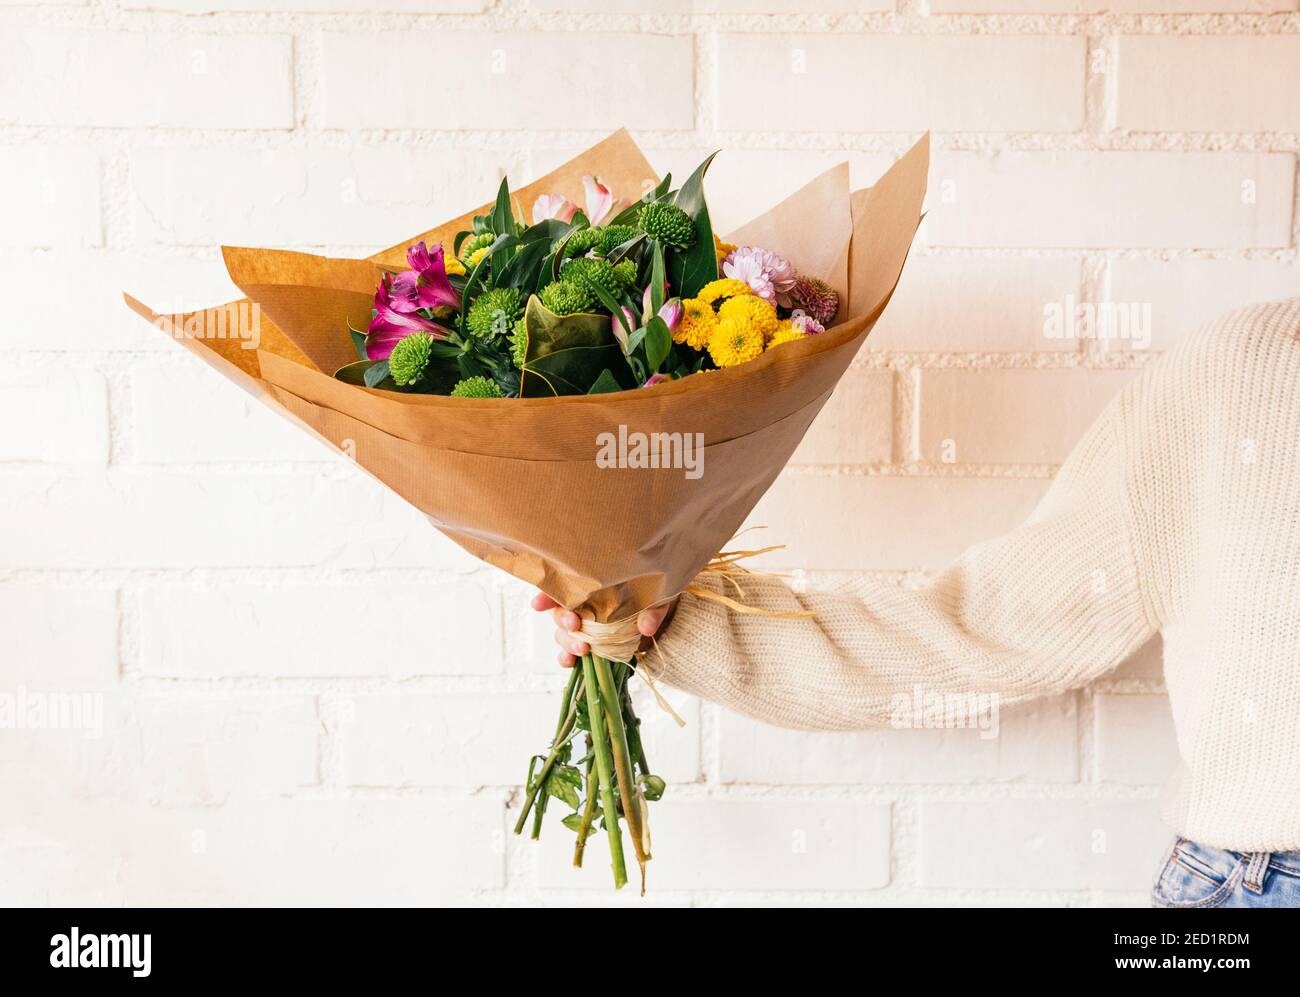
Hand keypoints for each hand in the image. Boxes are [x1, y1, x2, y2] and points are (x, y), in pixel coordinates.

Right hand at [530, 592, 675, 667]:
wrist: (660, 623)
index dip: (548, 595)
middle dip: (563, 620)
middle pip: (560, 613)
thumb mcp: (658, 599)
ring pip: (563, 635)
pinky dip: (567, 659)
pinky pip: (570, 654)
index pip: (564, 587)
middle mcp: (583, 607)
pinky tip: (571, 663)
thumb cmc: (653, 601)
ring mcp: (584, 629)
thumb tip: (647, 626)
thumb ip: (654, 610)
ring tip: (583, 649)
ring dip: (569, 642)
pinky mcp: (589, 647)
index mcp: (594, 588)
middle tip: (575, 625)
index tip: (539, 604)